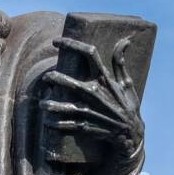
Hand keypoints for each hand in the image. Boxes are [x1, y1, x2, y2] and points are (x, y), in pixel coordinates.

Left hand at [40, 36, 144, 168]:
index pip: (90, 54)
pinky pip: (67, 125)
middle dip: (54, 78)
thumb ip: (120, 63)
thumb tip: (125, 40)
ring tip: (42, 104)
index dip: (72, 44)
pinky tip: (47, 123)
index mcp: (105, 79)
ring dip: (51, 105)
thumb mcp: (127, 83)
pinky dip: (55, 125)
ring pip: (65, 107)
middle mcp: (96, 93)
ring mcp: (90, 111)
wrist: (131, 134)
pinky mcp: (86, 126)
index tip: (56, 41)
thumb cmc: (127, 106)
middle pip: (71, 82)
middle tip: (46, 78)